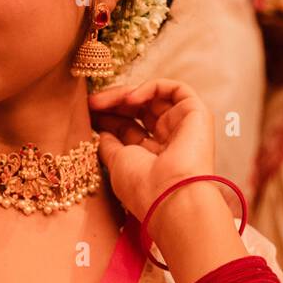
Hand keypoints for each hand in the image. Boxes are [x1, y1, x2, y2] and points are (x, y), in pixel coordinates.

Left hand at [88, 78, 214, 220]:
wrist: (170, 196)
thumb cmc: (142, 187)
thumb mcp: (116, 162)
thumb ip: (109, 144)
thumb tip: (101, 131)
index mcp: (151, 156)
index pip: (127, 128)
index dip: (106, 117)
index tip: (85, 112)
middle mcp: (169, 141)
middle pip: (139, 110)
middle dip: (113, 103)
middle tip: (90, 102)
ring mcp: (183, 127)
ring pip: (153, 97)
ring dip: (126, 94)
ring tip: (103, 101)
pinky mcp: (197, 114)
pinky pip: (175, 89)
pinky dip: (151, 87)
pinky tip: (131, 98)